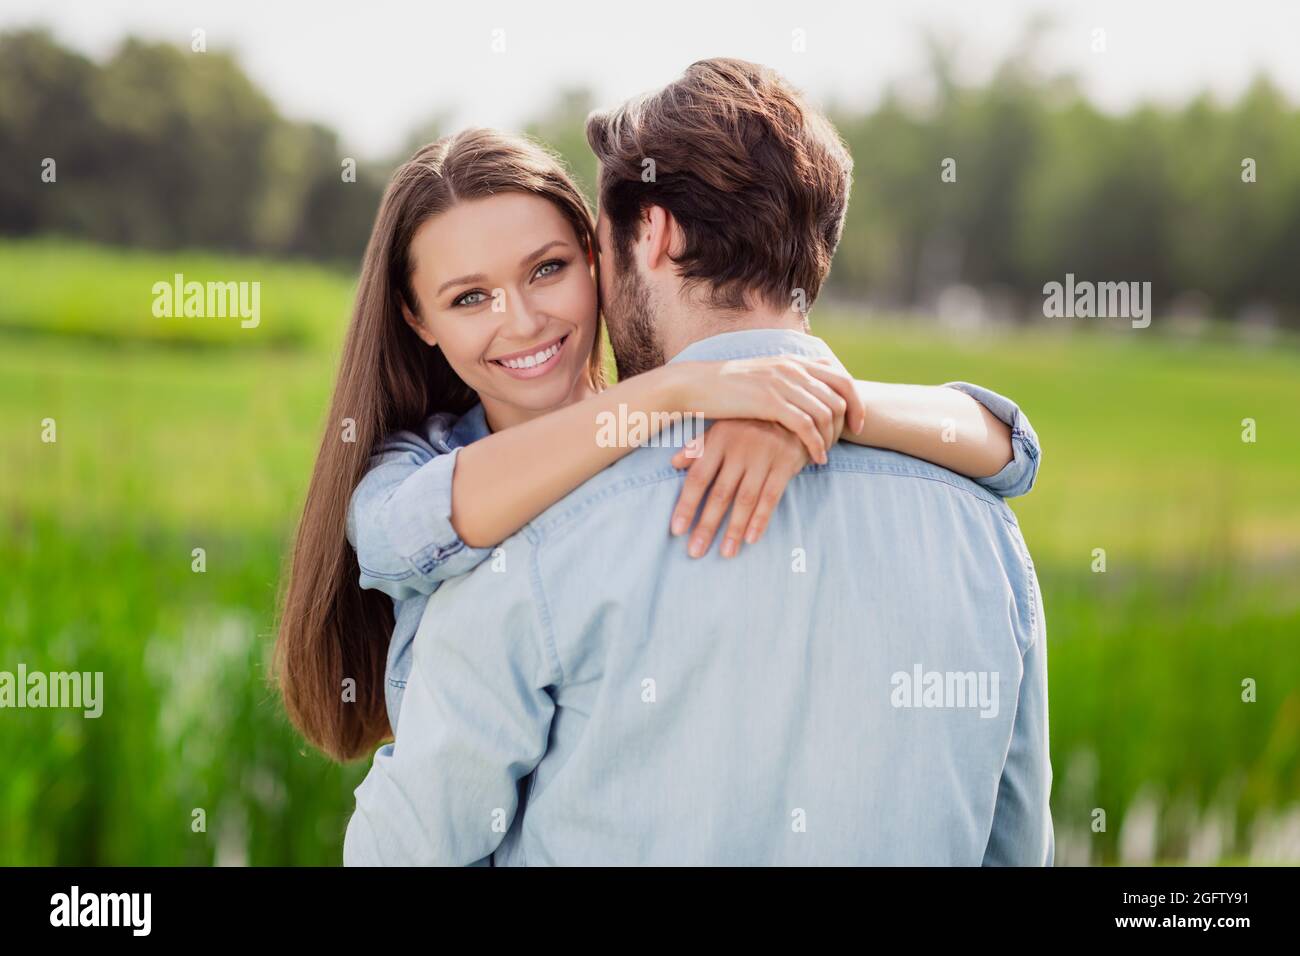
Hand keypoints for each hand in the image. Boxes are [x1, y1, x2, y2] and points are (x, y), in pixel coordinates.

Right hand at [668, 356, 865, 464]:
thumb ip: (787, 383)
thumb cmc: (726, 387)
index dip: (856, 401)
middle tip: (849, 442)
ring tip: (826, 454)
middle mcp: (792, 368)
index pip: (841, 377)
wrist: (695, 385)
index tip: (856, 423)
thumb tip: (808, 399)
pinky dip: (815, 445)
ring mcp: (782, 384)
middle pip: (841, 394)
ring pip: (826, 412)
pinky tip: (814, 459)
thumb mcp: (763, 378)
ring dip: (831, 437)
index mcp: (793, 361)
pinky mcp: (769, 402)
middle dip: (850, 421)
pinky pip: (806, 426)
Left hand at [668, 419, 810, 558]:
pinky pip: (772, 496)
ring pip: (746, 499)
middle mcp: (740, 448)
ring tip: (725, 553)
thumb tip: (674, 463)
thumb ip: (699, 446)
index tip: (677, 530)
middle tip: (695, 551)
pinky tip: (751, 539)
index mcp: (720, 439)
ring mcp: (764, 456)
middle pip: (720, 493)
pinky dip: (761, 519)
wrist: (794, 411)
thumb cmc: (751, 423)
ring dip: (734, 529)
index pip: (698, 477)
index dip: (687, 504)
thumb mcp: (724, 427)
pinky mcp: (786, 463)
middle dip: (707, 525)